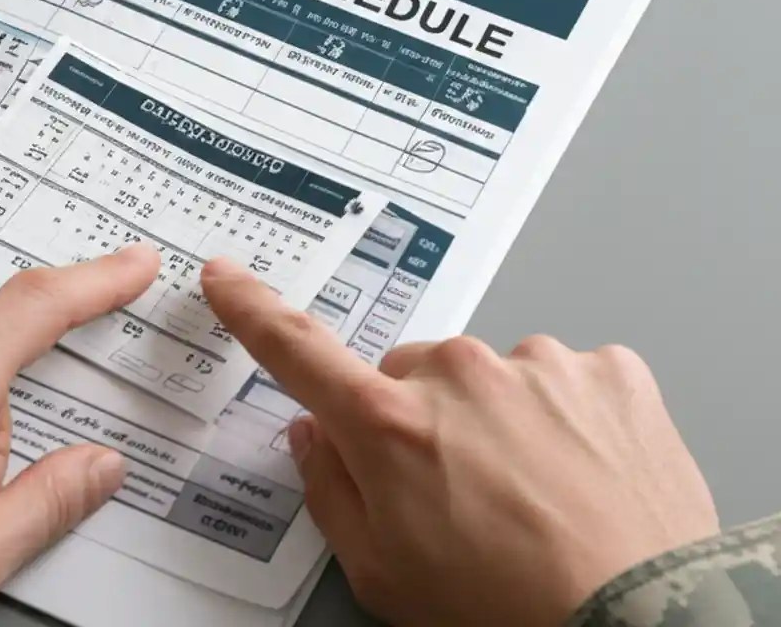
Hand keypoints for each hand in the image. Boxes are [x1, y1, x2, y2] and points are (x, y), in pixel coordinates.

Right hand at [202, 259, 718, 626]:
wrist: (642, 624)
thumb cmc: (506, 613)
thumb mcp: (382, 574)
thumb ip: (331, 490)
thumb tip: (314, 431)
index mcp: (389, 426)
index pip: (299, 350)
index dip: (253, 311)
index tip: (227, 277)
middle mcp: (458, 376)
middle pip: (408, 375)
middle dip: (419, 418)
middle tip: (458, 491)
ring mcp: (538, 365)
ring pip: (490, 375)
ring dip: (497, 417)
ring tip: (532, 493)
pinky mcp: (607, 370)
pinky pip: (562, 377)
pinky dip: (563, 416)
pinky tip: (579, 474)